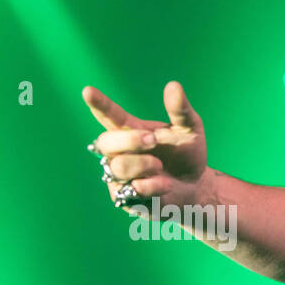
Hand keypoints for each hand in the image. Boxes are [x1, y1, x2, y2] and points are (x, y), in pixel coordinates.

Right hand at [82, 81, 211, 211]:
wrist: (197, 188)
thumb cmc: (187, 155)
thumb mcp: (190, 130)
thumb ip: (180, 110)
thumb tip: (174, 86)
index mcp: (129, 130)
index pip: (109, 116)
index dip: (98, 105)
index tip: (87, 91)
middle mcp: (118, 152)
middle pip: (106, 142)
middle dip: (129, 140)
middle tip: (152, 140)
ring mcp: (118, 176)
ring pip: (118, 167)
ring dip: (144, 164)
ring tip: (161, 166)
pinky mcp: (124, 198)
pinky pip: (133, 190)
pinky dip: (154, 185)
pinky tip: (166, 184)